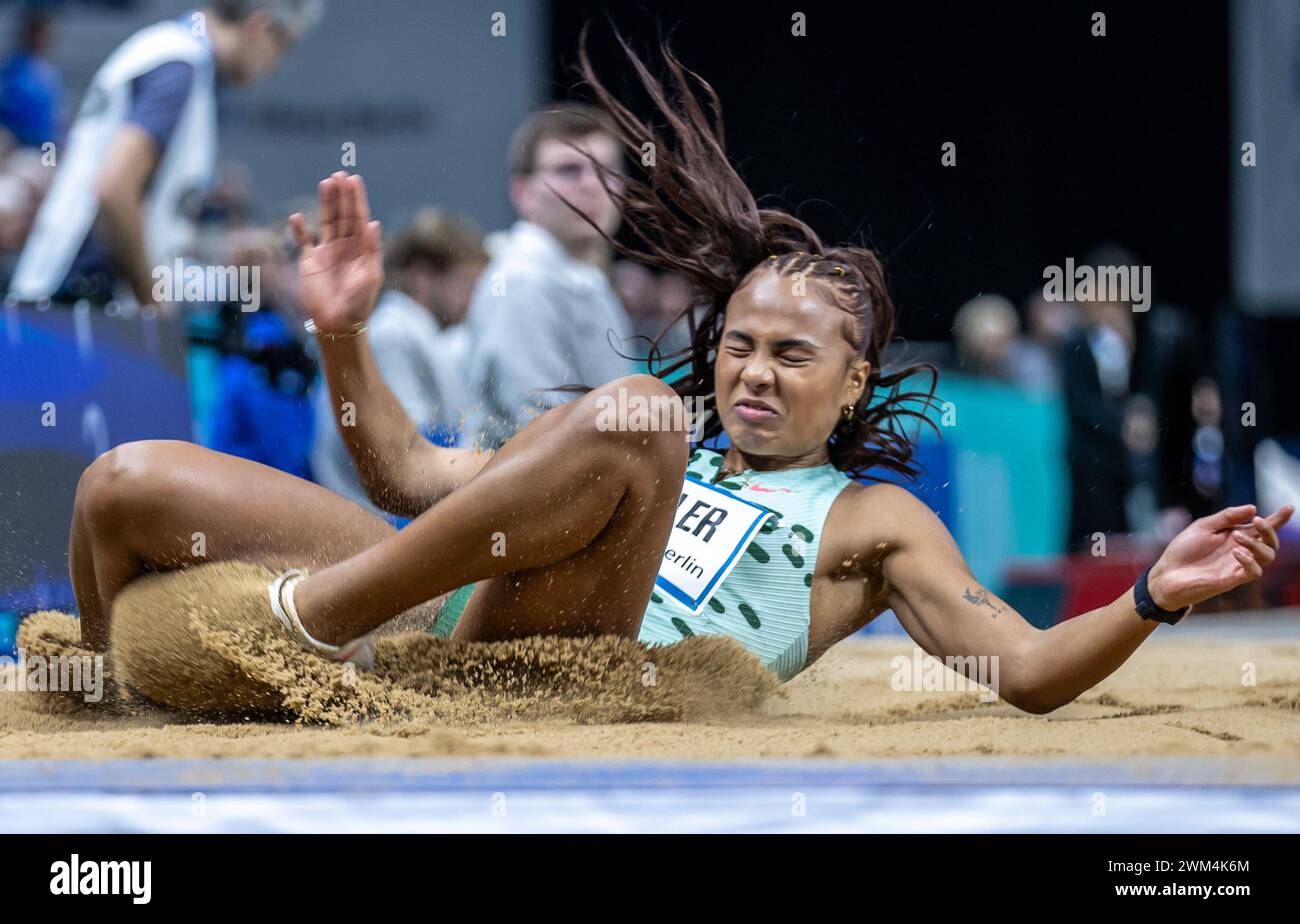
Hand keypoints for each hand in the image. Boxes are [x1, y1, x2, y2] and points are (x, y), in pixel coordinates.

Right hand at [288, 171, 383, 334]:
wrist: (339, 323)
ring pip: (326, 222)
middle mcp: (345, 246)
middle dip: (342, 195)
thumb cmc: (360, 302)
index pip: (359, 218)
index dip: (356, 199)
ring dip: (326, 203)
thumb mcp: (371, 275)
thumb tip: (374, 222)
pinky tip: (297, 217)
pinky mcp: (310, 261)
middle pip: (343, 215)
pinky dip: (299, 230)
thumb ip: (372, 249)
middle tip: (339, 174)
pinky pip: (303, 241)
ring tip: (325, 183)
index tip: (354, 180)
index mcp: (362, 248)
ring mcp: (327, 252)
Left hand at [1147, 504, 1294, 610]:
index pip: (1261, 527)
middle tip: (1257, 521)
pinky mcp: (1233, 579)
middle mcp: (1241, 550)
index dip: (1277, 518)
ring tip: (1237, 537)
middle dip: (1270, 529)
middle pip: (1270, 541)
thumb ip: (1226, 517)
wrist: (1167, 573)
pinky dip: (1250, 561)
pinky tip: (1236, 553)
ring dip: (1257, 544)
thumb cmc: (1183, 550)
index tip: (1289, 507)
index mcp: (1235, 536)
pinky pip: (1254, 572)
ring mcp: (1238, 565)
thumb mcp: (1203, 527)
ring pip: (1268, 556)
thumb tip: (1253, 508)